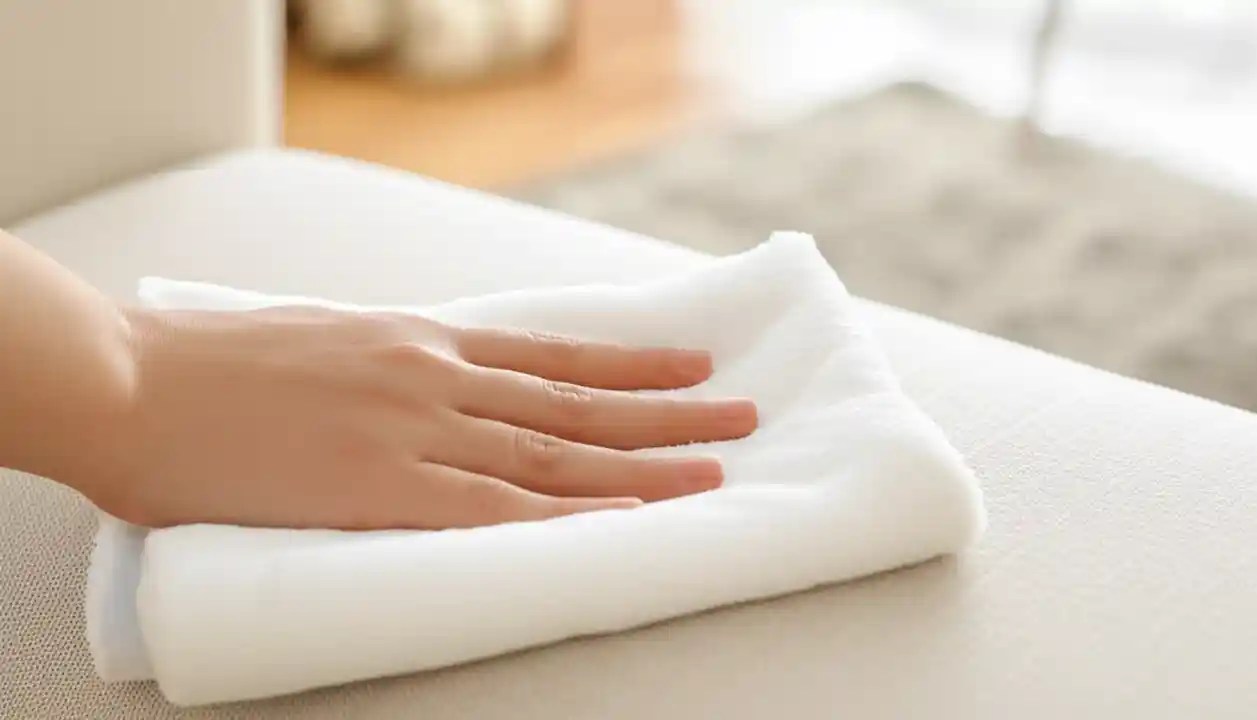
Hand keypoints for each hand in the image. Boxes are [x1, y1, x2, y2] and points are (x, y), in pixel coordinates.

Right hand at [88, 307, 756, 529]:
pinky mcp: (380, 486)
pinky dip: (564, 515)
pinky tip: (621, 520)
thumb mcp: (325, 340)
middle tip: (740, 416)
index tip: (688, 364)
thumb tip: (433, 382)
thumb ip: (390, 363)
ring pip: (554, 451)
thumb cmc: (213, 365)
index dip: (630, 360)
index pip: (553, 354)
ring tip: (712, 468)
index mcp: (421, 342)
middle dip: (666, 411)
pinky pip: (494, 507)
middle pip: (576, 400)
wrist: (132, 380)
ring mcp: (414, 430)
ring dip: (640, 462)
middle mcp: (436, 378)